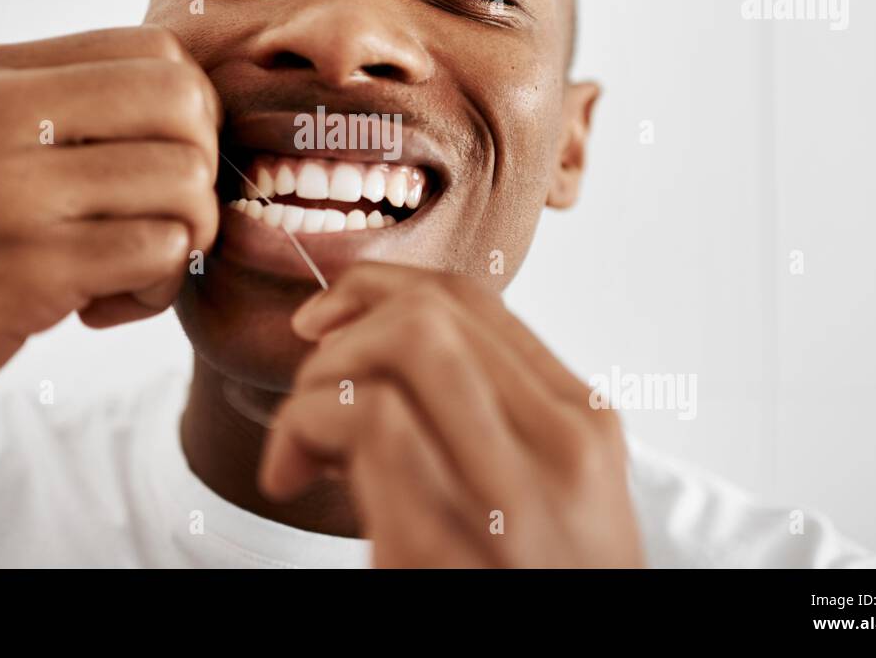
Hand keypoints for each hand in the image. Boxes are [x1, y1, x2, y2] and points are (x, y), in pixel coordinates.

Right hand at [0, 26, 220, 439]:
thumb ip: (55, 109)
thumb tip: (186, 110)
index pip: (160, 53)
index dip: (192, 116)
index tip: (157, 169)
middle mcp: (6, 116)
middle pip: (188, 107)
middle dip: (202, 173)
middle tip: (159, 223)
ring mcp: (15, 192)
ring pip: (185, 186)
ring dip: (182, 245)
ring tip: (124, 274)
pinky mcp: (26, 272)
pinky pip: (158, 255)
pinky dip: (151, 292)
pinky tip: (98, 310)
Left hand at [258, 263, 645, 567]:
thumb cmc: (534, 589)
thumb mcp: (548, 494)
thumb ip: (498, 418)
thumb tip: (389, 342)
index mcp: (585, 424)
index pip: (475, 299)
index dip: (381, 287)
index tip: (329, 324)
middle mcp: (563, 447)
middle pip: (433, 309)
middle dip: (344, 320)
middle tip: (309, 377)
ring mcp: (511, 499)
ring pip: (403, 345)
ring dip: (319, 376)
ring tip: (303, 437)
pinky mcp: (441, 548)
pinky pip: (363, 423)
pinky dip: (301, 428)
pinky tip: (291, 476)